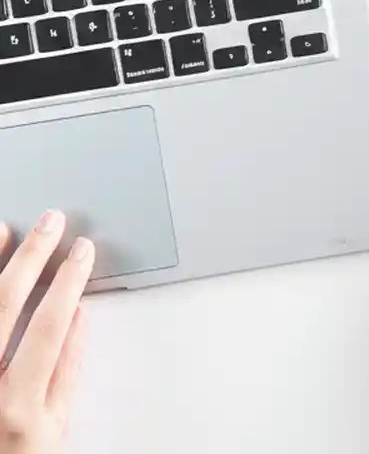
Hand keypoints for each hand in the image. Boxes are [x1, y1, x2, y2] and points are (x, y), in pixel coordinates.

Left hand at [0, 210, 93, 453]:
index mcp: (16, 404)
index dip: (68, 282)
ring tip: (4, 229)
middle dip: (32, 256)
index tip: (81, 252)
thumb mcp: (53, 426)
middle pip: (3, 304)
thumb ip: (66, 371)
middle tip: (49, 223)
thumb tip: (78, 318)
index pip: (48, 325)